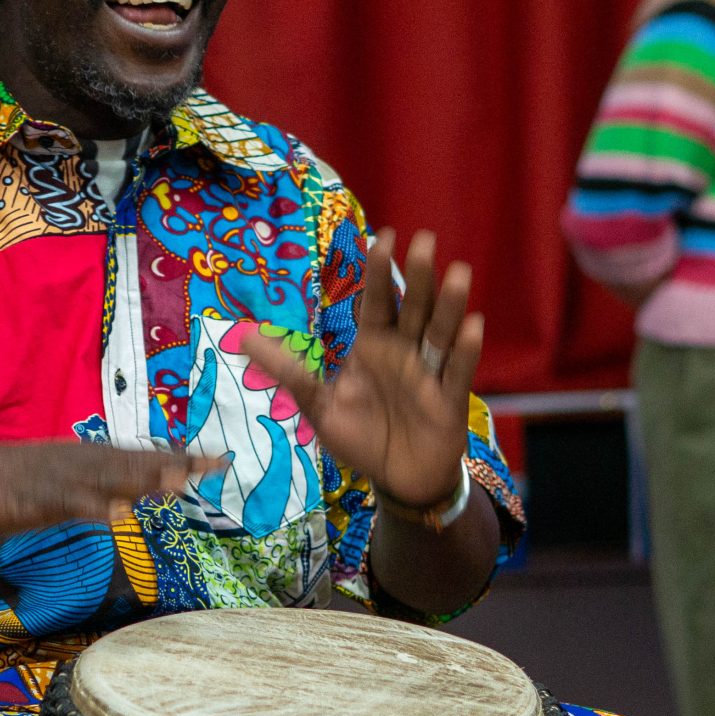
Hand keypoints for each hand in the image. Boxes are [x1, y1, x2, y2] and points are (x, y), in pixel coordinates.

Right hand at [0, 439, 222, 534]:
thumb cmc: (10, 484)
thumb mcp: (62, 489)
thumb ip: (97, 494)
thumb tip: (133, 501)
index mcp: (87, 459)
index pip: (140, 457)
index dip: (179, 458)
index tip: (218, 461)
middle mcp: (80, 462)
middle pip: (134, 462)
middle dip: (173, 464)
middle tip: (213, 465)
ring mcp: (59, 478)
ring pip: (108, 477)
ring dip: (144, 478)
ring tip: (180, 481)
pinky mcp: (35, 498)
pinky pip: (68, 502)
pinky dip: (93, 506)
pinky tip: (117, 513)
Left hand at [242, 228, 477, 508]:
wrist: (396, 479)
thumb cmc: (361, 436)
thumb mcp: (318, 404)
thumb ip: (287, 370)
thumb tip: (242, 339)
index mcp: (374, 345)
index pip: (378, 301)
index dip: (379, 270)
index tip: (383, 236)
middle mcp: (405, 351)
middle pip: (413, 307)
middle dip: (419, 276)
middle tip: (425, 240)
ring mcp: (430, 373)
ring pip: (439, 332)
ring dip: (448, 304)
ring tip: (457, 272)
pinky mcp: (449, 400)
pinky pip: (458, 372)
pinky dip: (465, 351)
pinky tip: (472, 325)